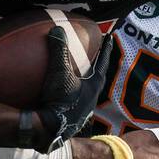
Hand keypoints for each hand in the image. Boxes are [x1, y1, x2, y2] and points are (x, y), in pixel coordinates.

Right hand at [32, 29, 112, 149]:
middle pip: (97, 79)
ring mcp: (81, 111)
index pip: (102, 63)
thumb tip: (57, 29)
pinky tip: (59, 95)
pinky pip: (72, 103)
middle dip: (95, 67)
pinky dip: (68, 95)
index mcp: (93, 87)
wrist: (49, 129)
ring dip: (82, 83)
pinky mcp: (69, 120)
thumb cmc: (59, 100)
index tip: (109, 38)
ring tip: (76, 75)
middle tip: (93, 56)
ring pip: (85, 93)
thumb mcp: (58, 72)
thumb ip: (58, 50)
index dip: (105, 50)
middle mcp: (90, 99)